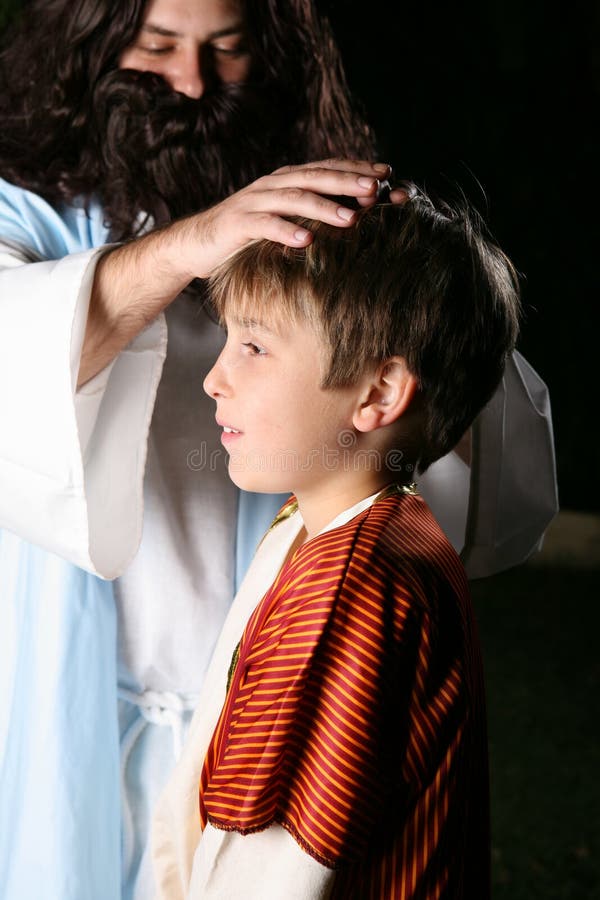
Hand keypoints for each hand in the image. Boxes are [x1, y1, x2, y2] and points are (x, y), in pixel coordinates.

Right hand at [177, 158, 393, 278]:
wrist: (197, 244)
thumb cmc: (247, 236)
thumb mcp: (283, 221)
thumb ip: (310, 215)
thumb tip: (354, 217)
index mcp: (286, 181)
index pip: (326, 168)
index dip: (355, 168)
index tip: (387, 174)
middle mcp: (272, 185)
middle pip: (314, 176)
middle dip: (347, 180)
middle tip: (376, 188)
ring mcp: (254, 202)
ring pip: (294, 198)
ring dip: (324, 206)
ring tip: (351, 218)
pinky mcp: (238, 223)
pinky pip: (266, 225)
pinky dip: (287, 231)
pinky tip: (307, 240)